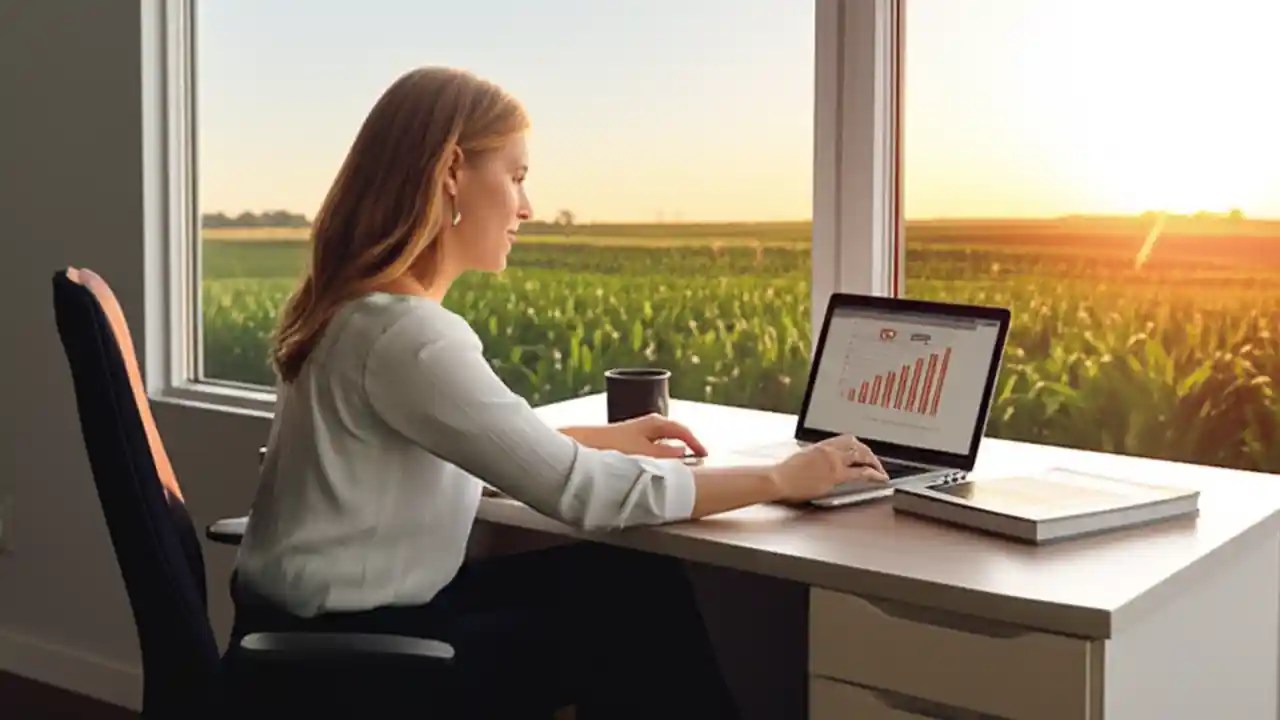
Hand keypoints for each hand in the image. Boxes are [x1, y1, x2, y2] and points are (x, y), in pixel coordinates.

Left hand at [562, 413, 707, 459]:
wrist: (585, 445)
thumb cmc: (614, 446)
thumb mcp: (646, 453)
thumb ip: (666, 455)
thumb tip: (682, 454)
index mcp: (656, 423)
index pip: (683, 431)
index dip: (696, 443)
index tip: (705, 455)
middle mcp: (649, 425)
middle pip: (675, 436)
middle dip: (686, 449)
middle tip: (696, 463)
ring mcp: (639, 433)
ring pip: (663, 444)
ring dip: (672, 456)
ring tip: (678, 469)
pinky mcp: (630, 442)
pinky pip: (653, 449)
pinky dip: (660, 458)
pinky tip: (656, 469)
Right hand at [771, 434, 888, 502]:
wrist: (778, 479)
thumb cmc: (783, 473)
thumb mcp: (801, 458)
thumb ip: (814, 458)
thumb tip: (820, 463)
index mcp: (820, 445)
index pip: (846, 439)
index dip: (858, 446)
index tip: (863, 453)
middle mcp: (829, 450)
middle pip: (857, 445)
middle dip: (869, 453)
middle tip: (875, 462)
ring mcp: (834, 461)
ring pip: (862, 455)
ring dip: (874, 462)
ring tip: (880, 471)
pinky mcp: (836, 475)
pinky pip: (861, 472)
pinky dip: (874, 474)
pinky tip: (880, 479)